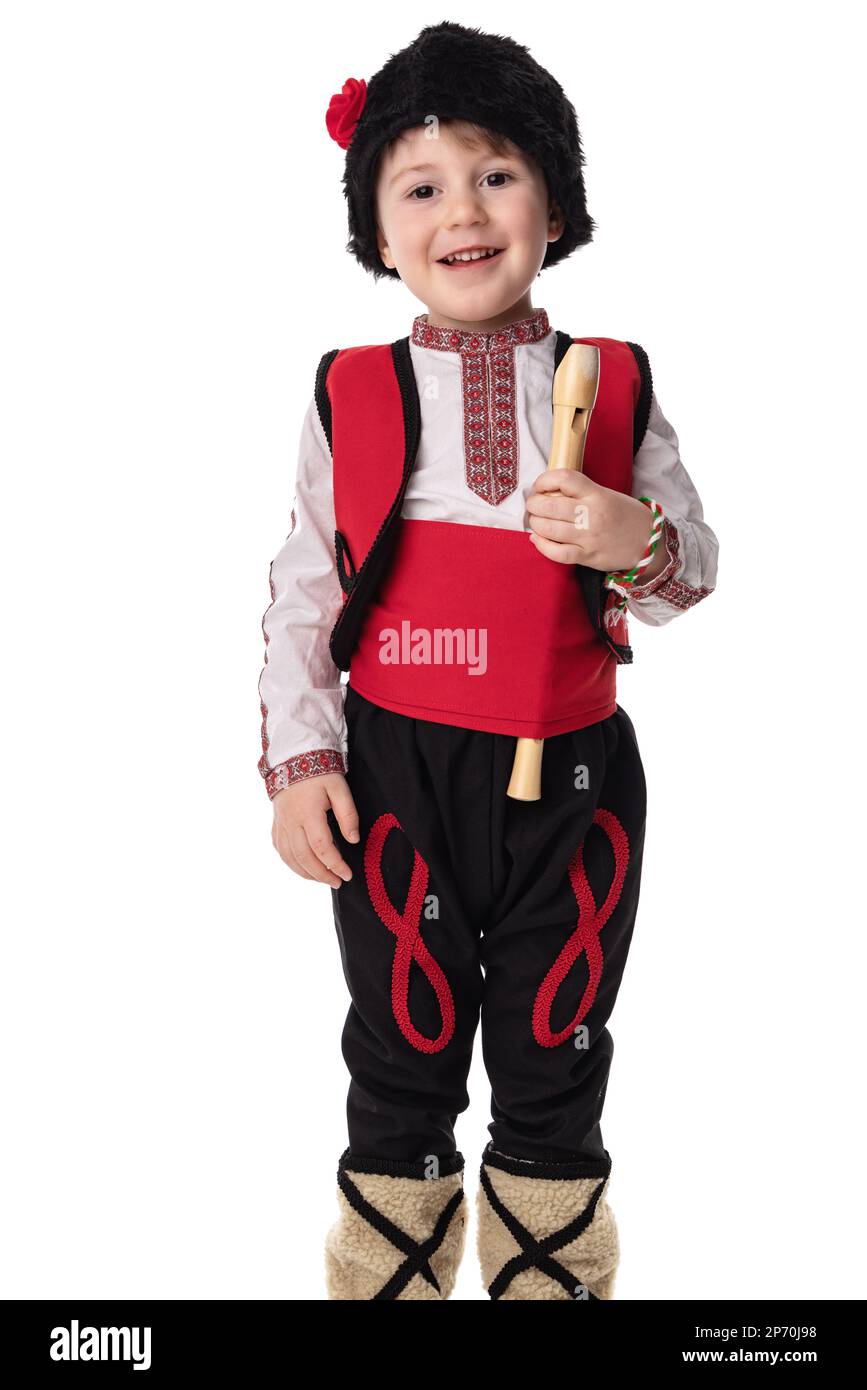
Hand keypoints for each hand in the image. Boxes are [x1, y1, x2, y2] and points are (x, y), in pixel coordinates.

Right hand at [271, 772, 359, 887]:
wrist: (293, 759)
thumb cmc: (320, 773)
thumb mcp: (339, 788)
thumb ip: (348, 814)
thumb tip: (353, 840)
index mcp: (308, 813)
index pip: (322, 847)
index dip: (335, 864)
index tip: (347, 874)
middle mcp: (291, 822)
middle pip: (304, 858)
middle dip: (322, 874)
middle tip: (337, 882)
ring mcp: (281, 824)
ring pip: (290, 858)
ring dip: (306, 873)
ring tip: (323, 879)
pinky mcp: (276, 824)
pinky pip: (281, 850)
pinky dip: (291, 863)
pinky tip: (302, 868)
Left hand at [525, 470, 667, 577]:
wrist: (648, 541)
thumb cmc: (625, 515)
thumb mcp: (607, 494)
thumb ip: (581, 492)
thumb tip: (548, 493)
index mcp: (597, 494)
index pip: (564, 478)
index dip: (544, 480)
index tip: (539, 486)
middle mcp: (592, 514)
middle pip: (549, 506)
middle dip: (533, 504)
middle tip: (532, 505)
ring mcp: (589, 537)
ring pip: (549, 529)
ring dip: (535, 524)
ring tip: (535, 522)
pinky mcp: (588, 556)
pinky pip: (558, 553)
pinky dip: (542, 546)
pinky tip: (538, 539)